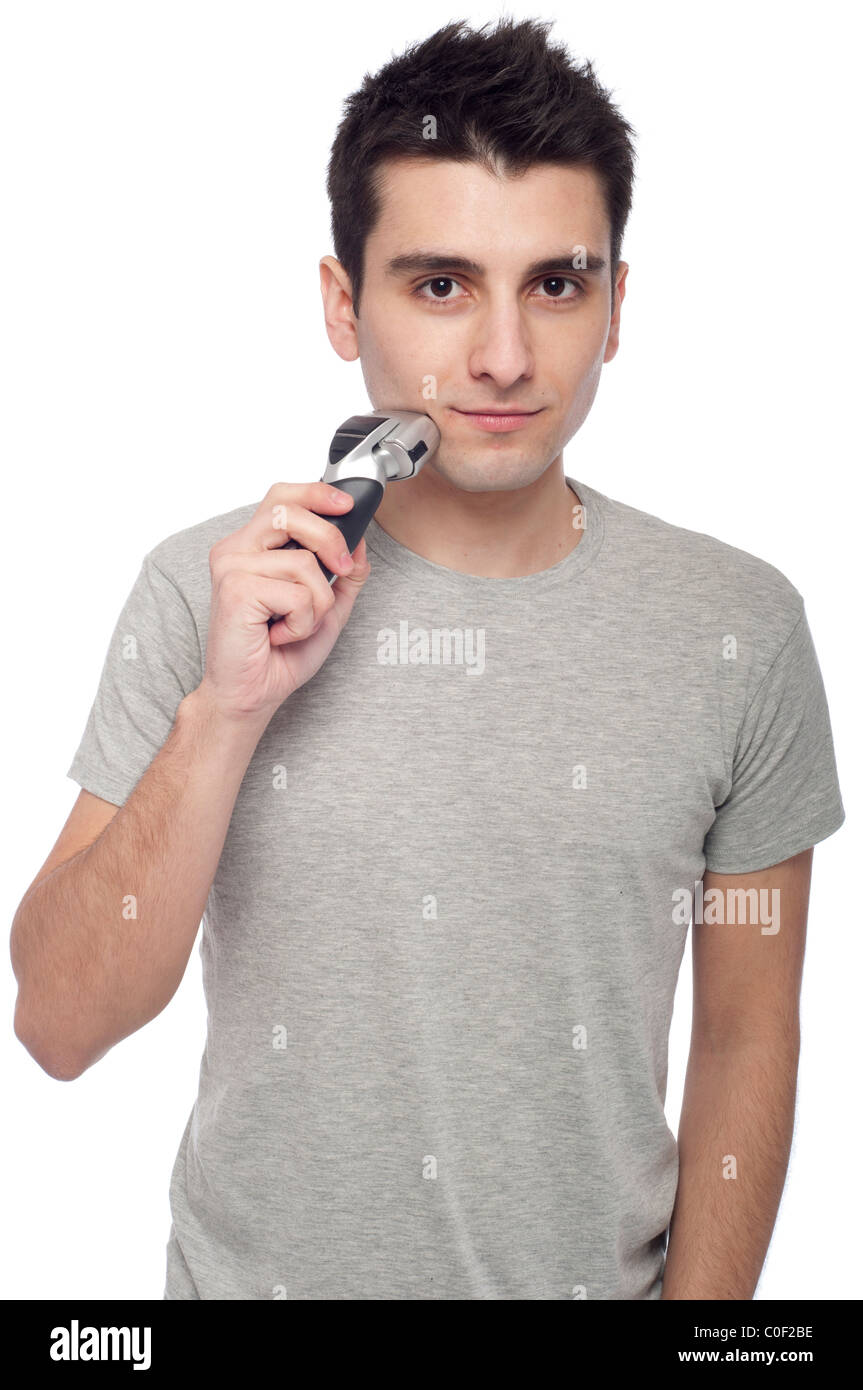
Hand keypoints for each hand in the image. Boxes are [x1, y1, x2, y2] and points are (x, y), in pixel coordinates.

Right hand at [196, 481, 370, 725]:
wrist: (251, 694)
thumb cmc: (279, 654)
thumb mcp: (326, 607)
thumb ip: (344, 574)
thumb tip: (360, 541)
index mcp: (251, 546)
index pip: (282, 496)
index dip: (316, 493)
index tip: (347, 505)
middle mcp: (236, 549)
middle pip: (291, 513)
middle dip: (330, 540)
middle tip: (340, 572)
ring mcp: (232, 567)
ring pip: (304, 562)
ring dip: (316, 604)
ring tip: (294, 624)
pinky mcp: (236, 590)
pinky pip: (296, 593)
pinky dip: (301, 622)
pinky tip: (279, 635)